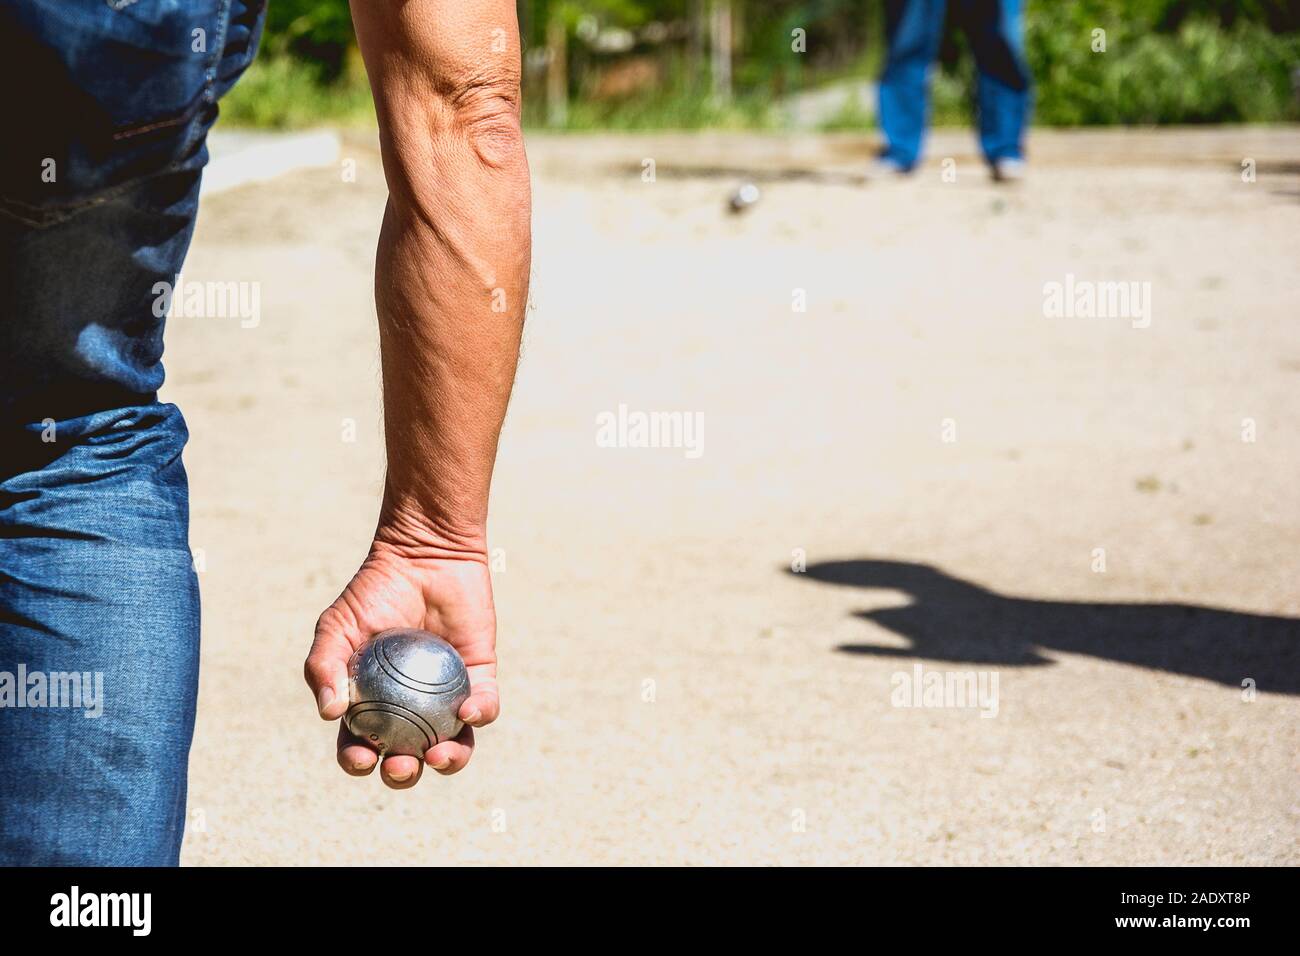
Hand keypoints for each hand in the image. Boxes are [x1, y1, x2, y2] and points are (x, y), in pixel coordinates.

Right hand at [304, 531, 498, 788]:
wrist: (425, 554)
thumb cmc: (375, 590)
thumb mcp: (336, 626)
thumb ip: (324, 667)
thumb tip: (330, 714)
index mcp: (371, 703)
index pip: (361, 745)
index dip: (359, 761)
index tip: (363, 756)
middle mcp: (409, 707)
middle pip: (407, 756)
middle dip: (402, 774)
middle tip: (401, 764)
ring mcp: (446, 695)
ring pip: (452, 743)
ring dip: (448, 762)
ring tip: (438, 757)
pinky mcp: (480, 677)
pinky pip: (484, 706)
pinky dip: (479, 714)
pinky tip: (468, 712)